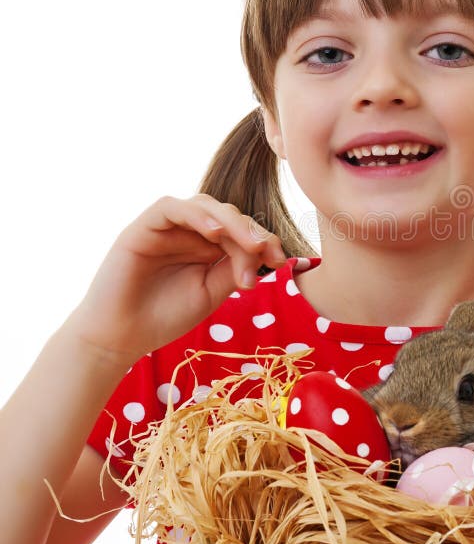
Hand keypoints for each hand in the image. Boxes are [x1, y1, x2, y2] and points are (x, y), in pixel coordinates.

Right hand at [66, 194, 286, 365]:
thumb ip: (234, 268)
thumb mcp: (211, 292)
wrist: (122, 338)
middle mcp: (189, 231)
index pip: (242, 230)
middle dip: (253, 234)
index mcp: (208, 246)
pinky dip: (197, 215)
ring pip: (206, 205)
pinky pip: (172, 207)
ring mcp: (167, 226)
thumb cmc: (165, 316)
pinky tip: (215, 232)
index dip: (264, 240)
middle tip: (269, 255)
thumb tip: (266, 252)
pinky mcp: (144, 226)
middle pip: (230, 216)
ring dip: (233, 223)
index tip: (281, 261)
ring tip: (251, 245)